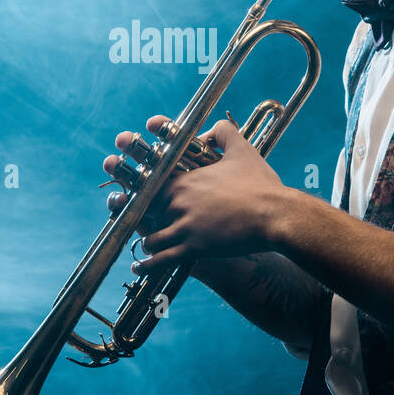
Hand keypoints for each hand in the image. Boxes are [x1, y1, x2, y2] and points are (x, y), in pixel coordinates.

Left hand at [102, 115, 286, 274]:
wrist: (276, 216)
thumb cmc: (261, 184)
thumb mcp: (243, 150)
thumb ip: (224, 133)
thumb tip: (212, 128)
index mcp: (186, 179)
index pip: (150, 176)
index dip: (133, 173)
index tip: (117, 166)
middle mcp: (179, 201)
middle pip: (145, 206)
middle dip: (133, 208)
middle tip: (124, 210)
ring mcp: (185, 225)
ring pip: (150, 235)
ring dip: (146, 239)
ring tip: (144, 242)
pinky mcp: (193, 248)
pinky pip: (162, 259)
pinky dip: (148, 264)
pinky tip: (139, 266)